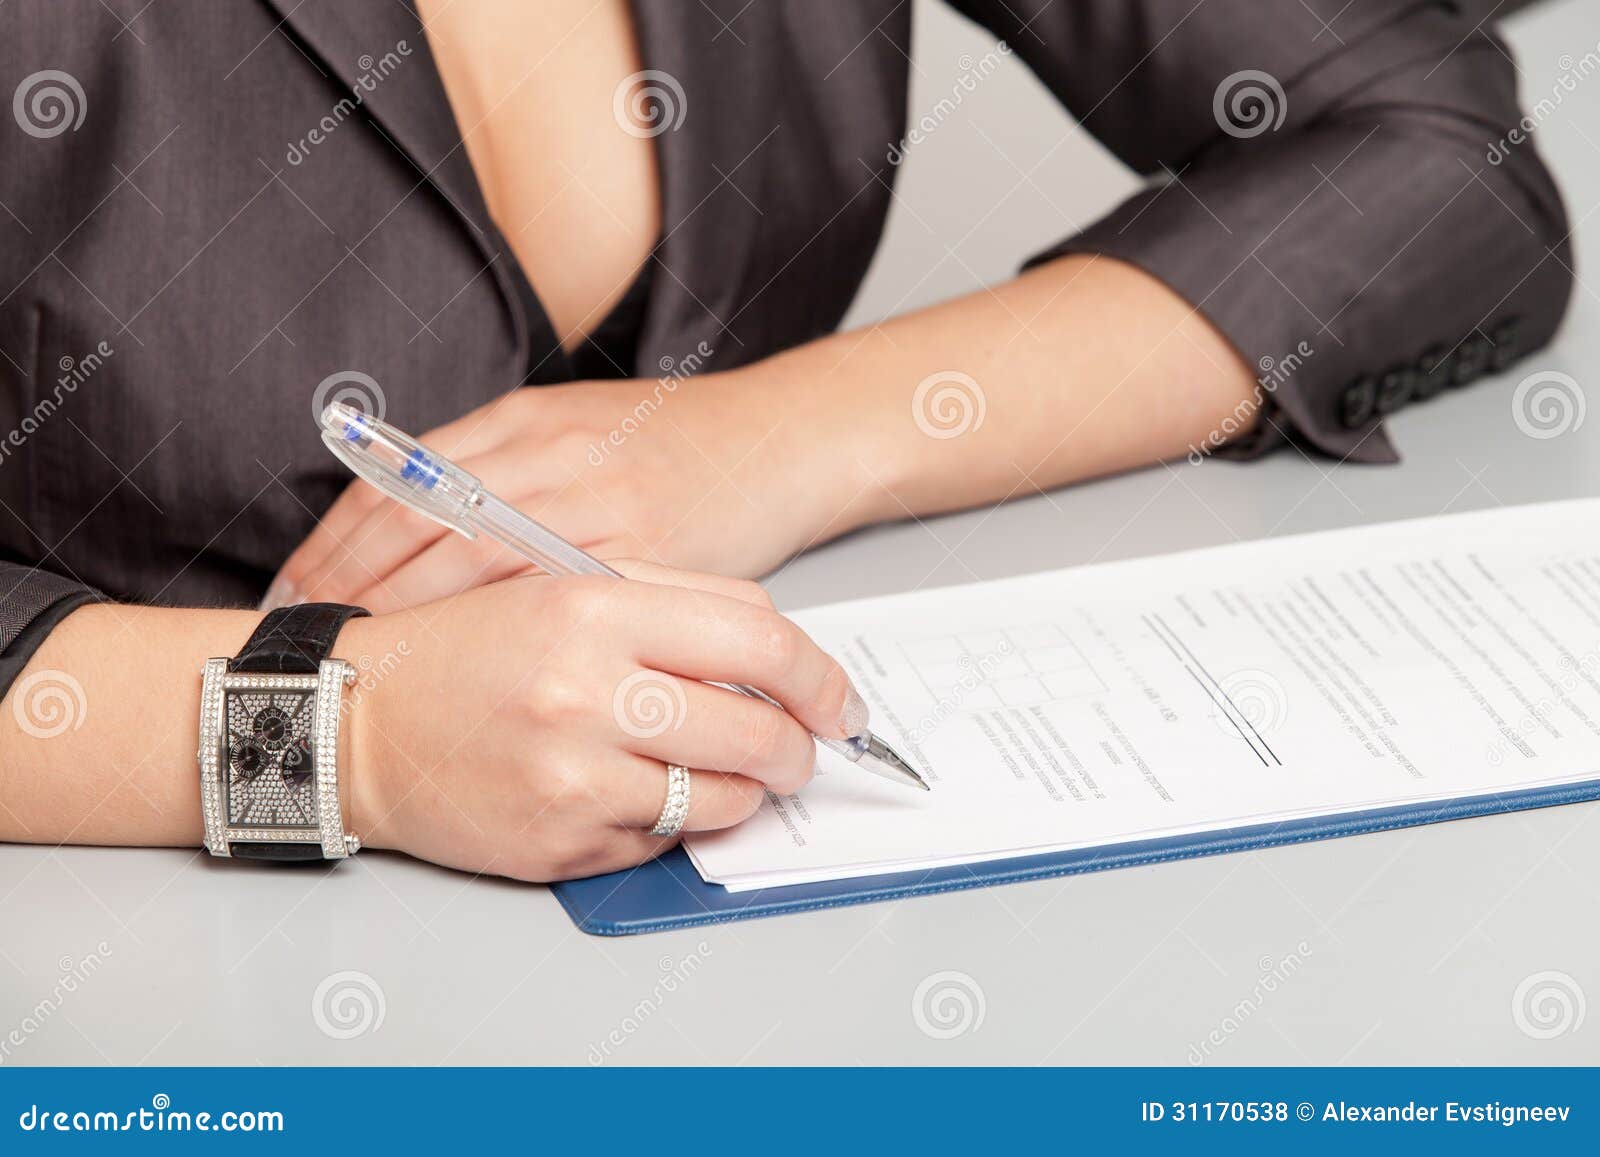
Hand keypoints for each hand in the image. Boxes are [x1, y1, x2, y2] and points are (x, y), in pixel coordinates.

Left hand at [267, 370, 869, 612]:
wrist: (782, 440)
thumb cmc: (676, 444)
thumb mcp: (573, 425)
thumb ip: (497, 464)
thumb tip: (410, 515)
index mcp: (522, 422)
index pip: (402, 484)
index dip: (336, 542)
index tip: (292, 591)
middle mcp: (550, 454)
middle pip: (420, 522)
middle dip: (350, 586)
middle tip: (303, 641)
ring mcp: (598, 499)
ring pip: (473, 558)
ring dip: (408, 613)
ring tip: (364, 665)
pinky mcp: (647, 546)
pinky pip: (554, 596)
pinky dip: (500, 632)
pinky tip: (472, 667)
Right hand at [340, 560, 860, 881]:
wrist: (354, 723)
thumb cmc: (468, 648)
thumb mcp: (564, 585)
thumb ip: (678, 600)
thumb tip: (779, 649)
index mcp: (594, 610)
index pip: (760, 644)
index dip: (821, 678)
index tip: (840, 702)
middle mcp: (586, 694)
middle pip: (756, 733)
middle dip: (797, 749)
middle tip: (797, 749)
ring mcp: (572, 778)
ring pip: (722, 799)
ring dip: (742, 789)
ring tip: (719, 769)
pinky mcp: (559, 843)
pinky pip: (661, 840)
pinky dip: (670, 819)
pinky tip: (633, 788)